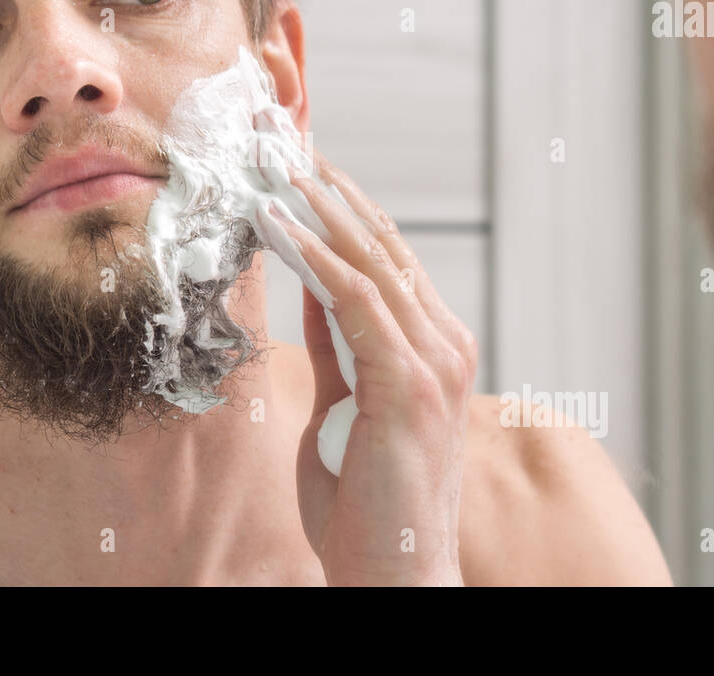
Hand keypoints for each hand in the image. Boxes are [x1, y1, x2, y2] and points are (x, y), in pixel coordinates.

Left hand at [264, 145, 478, 586]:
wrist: (395, 577)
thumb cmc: (367, 505)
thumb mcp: (344, 408)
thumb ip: (338, 348)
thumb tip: (313, 291)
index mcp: (433, 346)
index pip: (386, 254)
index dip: (340, 203)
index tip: (296, 161)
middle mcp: (443, 342)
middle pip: (380, 241)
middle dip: (325, 184)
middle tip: (279, 136)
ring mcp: (433, 361)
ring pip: (370, 257)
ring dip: (315, 202)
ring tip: (270, 159)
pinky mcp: (408, 384)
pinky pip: (355, 298)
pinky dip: (314, 253)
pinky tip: (276, 219)